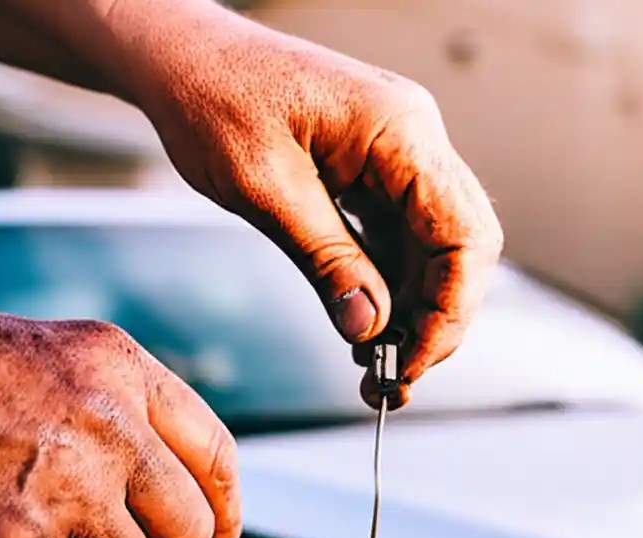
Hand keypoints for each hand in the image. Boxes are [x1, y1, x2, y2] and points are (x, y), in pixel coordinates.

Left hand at [108, 0, 503, 408]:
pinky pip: (397, 233)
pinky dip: (384, 282)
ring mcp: (395, 151)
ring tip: (373, 364)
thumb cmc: (211, 97)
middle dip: (436, 318)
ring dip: (410, 307)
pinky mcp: (371, 166)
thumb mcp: (264, 190)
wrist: (177, 56)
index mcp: (400, 130)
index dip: (449, 312)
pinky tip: (362, 322)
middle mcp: (412, 136)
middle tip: (395, 377)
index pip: (464, 236)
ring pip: (432, 245)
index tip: (412, 364)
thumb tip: (368, 328)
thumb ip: (325, 260)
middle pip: (462, 245)